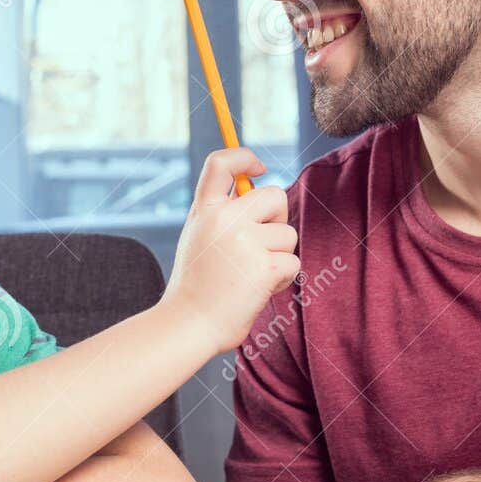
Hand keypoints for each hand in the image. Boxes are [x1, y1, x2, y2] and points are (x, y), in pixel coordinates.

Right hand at [163, 147, 299, 353]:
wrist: (188, 324)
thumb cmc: (196, 286)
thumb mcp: (197, 237)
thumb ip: (221, 213)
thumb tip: (254, 187)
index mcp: (204, 210)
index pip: (221, 163)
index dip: (244, 157)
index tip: (258, 168)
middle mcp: (224, 219)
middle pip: (275, 195)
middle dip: (277, 219)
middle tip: (262, 244)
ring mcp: (245, 241)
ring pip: (287, 234)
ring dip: (278, 256)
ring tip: (251, 275)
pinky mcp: (265, 266)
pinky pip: (292, 262)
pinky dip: (281, 279)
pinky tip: (258, 289)